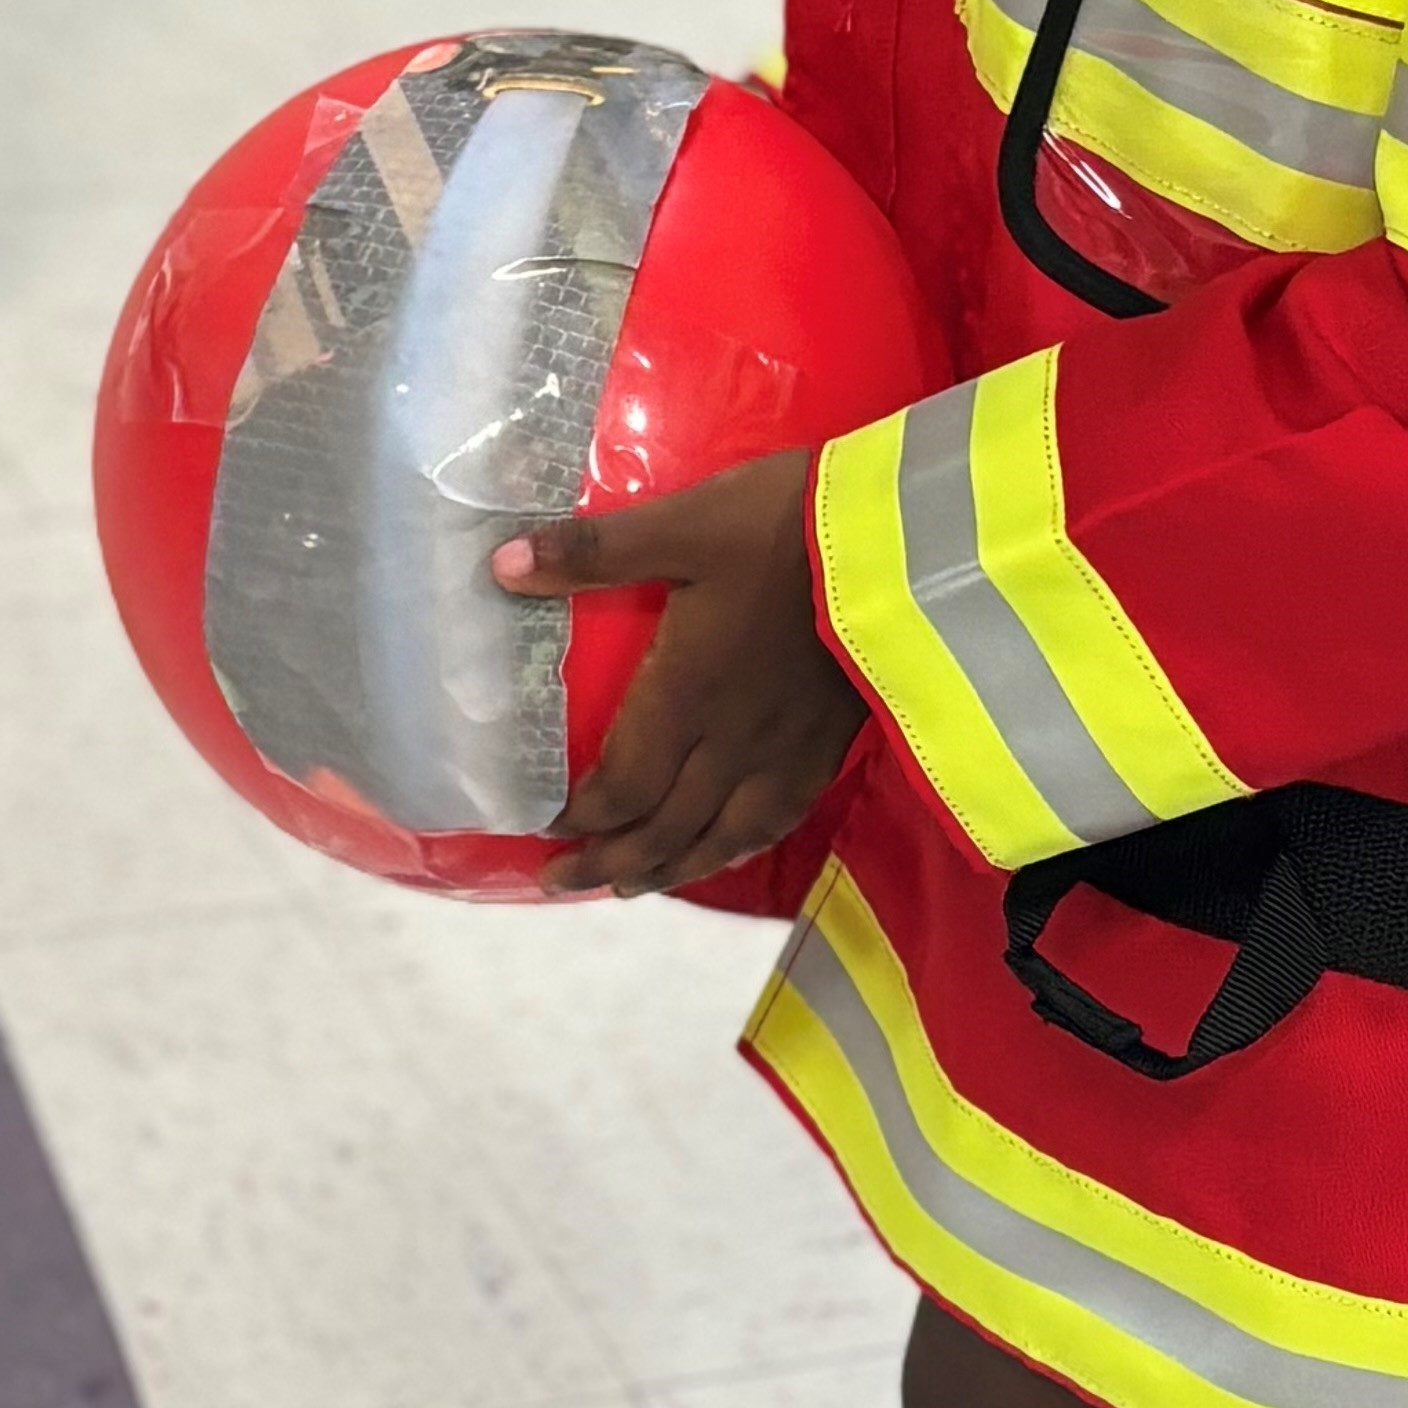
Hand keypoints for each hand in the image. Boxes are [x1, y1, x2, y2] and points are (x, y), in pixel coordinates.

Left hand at [491, 447, 862, 898]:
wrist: (905, 548)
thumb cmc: (784, 529)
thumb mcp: (683, 523)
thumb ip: (594, 551)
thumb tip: (502, 566)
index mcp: (686, 696)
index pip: (620, 785)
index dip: (579, 816)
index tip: (542, 830)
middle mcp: (730, 743)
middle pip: (661, 828)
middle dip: (605, 860)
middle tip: (560, 882)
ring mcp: (785, 752)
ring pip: (717, 838)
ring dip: (666, 868)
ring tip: (628, 885)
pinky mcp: (829, 746)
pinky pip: (773, 821)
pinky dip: (734, 848)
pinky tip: (726, 847)